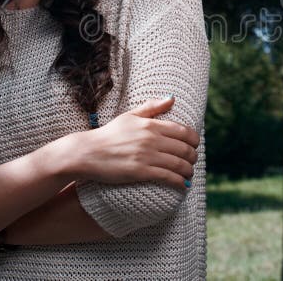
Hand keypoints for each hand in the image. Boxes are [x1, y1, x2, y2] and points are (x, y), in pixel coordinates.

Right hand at [64, 95, 199, 190]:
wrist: (87, 152)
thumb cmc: (109, 134)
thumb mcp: (130, 116)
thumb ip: (152, 107)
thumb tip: (172, 98)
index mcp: (151, 125)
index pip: (184, 131)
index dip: (194, 140)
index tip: (195, 145)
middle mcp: (152, 139)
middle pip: (185, 149)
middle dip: (193, 157)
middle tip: (192, 161)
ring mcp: (147, 156)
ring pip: (179, 164)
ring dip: (189, 171)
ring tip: (189, 174)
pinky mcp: (141, 171)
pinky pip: (168, 177)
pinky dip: (179, 182)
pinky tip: (182, 185)